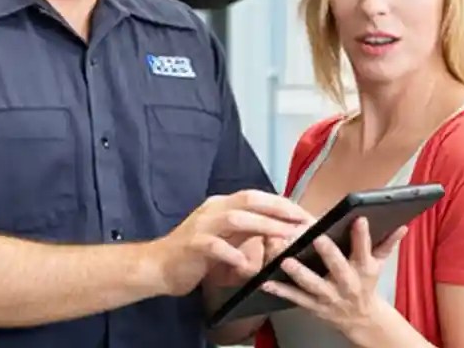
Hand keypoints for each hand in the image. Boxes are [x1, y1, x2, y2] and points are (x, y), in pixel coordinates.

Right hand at [152, 189, 312, 296]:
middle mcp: (213, 210)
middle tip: (303, 220)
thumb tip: (279, 229)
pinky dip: (232, 253)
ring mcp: (201, 226)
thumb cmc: (195, 254)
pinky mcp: (192, 245)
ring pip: (236, 219)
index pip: (256, 197)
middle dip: (279, 209)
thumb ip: (247, 231)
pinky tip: (245, 264)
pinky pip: (215, 246)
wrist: (158, 266)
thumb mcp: (226, 238)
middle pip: (249, 200)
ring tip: (284, 236)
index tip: (305, 214)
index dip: (281, 203)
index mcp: (221, 205)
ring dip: (263, 226)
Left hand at [260, 217, 406, 337]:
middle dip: (329, 254)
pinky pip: (295, 298)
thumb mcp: (379, 265)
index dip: (362, 235)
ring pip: (313, 285)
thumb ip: (387, 243)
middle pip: (339, 268)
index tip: (358, 218)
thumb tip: (402, 225)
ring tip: (286, 261)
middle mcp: (347, 283)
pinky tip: (266, 282)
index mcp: (363, 269)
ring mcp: (329, 296)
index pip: (365, 249)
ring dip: (300, 274)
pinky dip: (280, 290)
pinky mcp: (314, 306)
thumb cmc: (366, 284)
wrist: (362, 319)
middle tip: (317, 239)